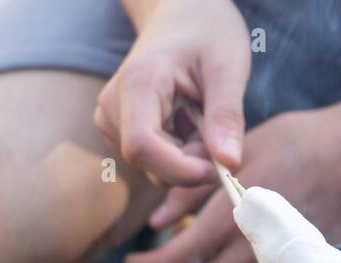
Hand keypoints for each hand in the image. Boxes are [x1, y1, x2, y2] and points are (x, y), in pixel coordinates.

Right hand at [95, 0, 249, 186]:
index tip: (220, 168)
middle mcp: (112, 106)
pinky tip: (188, 121)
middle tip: (220, 131)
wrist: (182, 14)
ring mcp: (110, 120)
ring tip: (202, 117)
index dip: (181, 169)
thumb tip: (230, 164)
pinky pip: (153, 162)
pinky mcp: (117, 131)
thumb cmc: (207, 32)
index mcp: (137, 84)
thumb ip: (227, 116)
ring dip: (188, 157)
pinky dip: (180, 153)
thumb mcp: (227, 66)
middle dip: (192, 162)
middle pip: (150, 164)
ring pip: (154, 168)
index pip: (142, 148)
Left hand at [125, 95, 340, 262]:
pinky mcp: (298, 261)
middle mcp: (254, 244)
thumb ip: (193, 190)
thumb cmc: (301, 142)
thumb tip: (155, 220)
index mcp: (235, 214)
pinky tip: (224, 246)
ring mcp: (278, 257)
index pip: (180, 258)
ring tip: (182, 253)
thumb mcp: (240, 153)